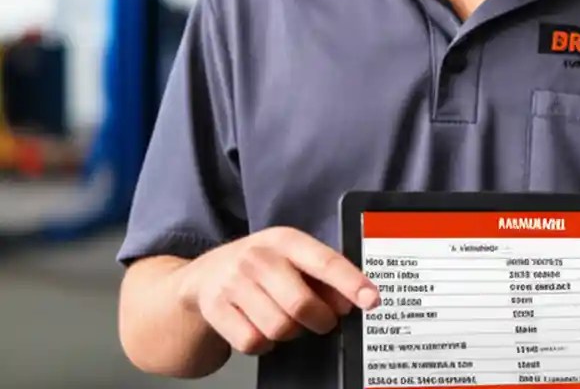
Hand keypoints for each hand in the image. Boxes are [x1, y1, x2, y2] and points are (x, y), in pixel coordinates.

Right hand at [177, 227, 379, 355]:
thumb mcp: (293, 259)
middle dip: (321, 320)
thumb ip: (325, 277)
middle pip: (302, 304)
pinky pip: (253, 342)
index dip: (351, 283)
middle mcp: (257, 257)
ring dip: (291, 333)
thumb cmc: (261, 267)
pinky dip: (264, 344)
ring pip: (279, 328)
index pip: (325, 262)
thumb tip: (352, 300)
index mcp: (285, 239)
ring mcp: (232, 282)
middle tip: (324, 321)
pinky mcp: (214, 308)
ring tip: (287, 320)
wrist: (203, 275)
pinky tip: (262, 328)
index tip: (371, 300)